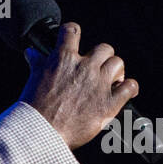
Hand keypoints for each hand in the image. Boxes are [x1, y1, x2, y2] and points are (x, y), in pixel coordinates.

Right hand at [18, 22, 138, 149]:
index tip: (74, 41)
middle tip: (96, 68)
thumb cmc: (35, 109)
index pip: (72, 31)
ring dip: (116, 70)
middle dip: (101, 57)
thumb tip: (33, 53)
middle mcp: (84, 68)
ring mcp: (99, 84)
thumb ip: (37, 63)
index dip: (73, 34)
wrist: (42, 132)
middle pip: (104, 48)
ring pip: (118, 63)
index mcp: (64, 59)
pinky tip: (125, 90)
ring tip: (111, 79)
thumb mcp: (33, 79)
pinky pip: (129, 87)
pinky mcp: (109, 103)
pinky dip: (130, 87)